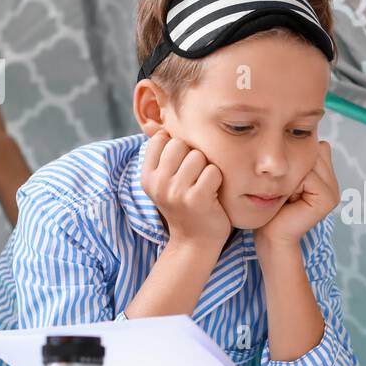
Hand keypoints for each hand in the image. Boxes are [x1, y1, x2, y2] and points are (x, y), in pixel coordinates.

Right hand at [140, 129, 230, 250]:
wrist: (195, 242)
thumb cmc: (185, 205)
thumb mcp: (165, 181)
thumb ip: (162, 155)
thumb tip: (159, 123)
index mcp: (147, 176)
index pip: (161, 139)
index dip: (178, 148)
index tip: (181, 168)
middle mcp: (157, 183)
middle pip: (181, 144)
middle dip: (193, 156)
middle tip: (195, 179)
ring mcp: (176, 191)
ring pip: (198, 156)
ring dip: (207, 169)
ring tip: (203, 186)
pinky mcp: (196, 199)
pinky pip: (213, 171)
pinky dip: (218, 181)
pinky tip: (212, 195)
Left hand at [256, 139, 339, 247]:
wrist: (271, 237)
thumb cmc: (271, 208)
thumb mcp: (283, 178)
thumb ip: (295, 158)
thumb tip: (297, 135)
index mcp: (325, 175)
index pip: (314, 146)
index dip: (293, 158)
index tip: (284, 182)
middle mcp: (333, 182)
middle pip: (312, 151)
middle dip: (292, 166)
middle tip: (285, 191)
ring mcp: (334, 191)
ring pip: (309, 161)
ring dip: (291, 176)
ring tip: (287, 195)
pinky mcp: (328, 199)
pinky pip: (308, 176)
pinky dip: (293, 185)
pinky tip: (289, 201)